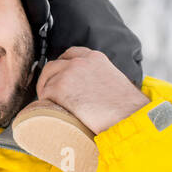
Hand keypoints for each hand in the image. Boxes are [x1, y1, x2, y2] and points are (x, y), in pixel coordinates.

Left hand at [35, 47, 149, 135]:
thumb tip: (89, 89)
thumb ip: (98, 77)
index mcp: (95, 58)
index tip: (60, 76)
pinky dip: (45, 103)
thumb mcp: (114, 81)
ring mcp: (68, 73)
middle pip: (53, 65)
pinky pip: (44, 94)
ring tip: (50, 105)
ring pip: (47, 80)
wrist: (127, 117)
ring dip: (47, 92)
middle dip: (50, 79)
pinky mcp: (59, 88)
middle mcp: (80, 61)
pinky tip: (51, 111)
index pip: (71, 54)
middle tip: (50, 93)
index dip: (63, 66)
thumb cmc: (126, 107)